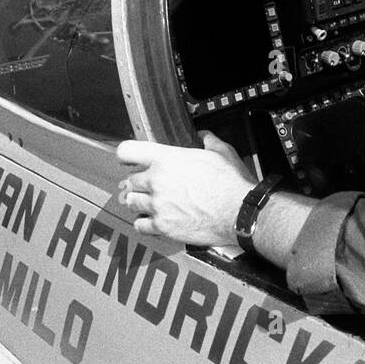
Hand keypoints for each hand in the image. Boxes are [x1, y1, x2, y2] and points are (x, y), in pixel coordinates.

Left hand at [115, 131, 256, 246]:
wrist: (238, 212)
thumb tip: (204, 136)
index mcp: (167, 159)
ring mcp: (157, 205)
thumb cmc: (231, 184)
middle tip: (151, 184)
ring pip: (131, 202)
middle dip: (140, 182)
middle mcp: (157, 181)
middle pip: (130, 180)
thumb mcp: (222, 152)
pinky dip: (144, 222)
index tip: (129, 160)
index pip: (127, 151)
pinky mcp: (162, 227)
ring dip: (139, 201)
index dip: (126, 155)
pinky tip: (154, 219)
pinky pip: (139, 225)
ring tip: (151, 202)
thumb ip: (208, 141)